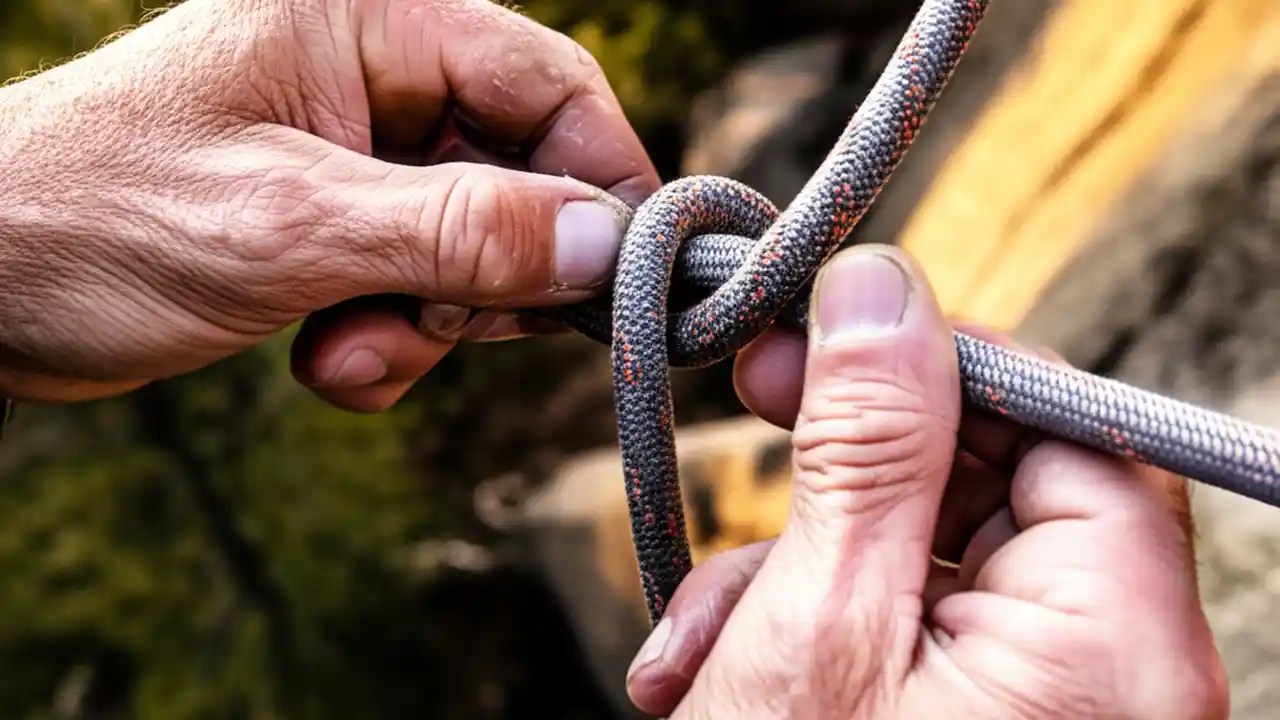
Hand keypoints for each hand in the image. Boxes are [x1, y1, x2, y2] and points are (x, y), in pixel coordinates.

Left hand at [0, 0, 657, 409]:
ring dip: (434, 322)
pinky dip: (393, 340)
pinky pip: (422, 288)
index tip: (619, 279)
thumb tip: (603, 247)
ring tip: (346, 351)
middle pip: (523, 174)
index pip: (546, 82)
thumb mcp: (292, 225)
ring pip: (477, 246)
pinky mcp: (339, 226)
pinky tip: (322, 359)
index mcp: (369, 21)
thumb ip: (458, 232)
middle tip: (447, 328)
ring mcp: (359, 157)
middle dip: (492, 275)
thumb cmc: (95, 217)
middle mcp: (375, 79)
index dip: (598, 179)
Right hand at [626, 245, 1228, 718]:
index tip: (819, 339)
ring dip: (795, 575)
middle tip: (739, 436)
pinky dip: (812, 638)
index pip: (1064, 429)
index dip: (939, 365)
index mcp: (1114, 646)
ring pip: (927, 567)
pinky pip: (910, 641)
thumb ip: (866, 445)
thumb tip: (879, 289)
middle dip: (837, 482)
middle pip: (989, 492)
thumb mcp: (818, 624)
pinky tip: (719, 679)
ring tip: (700, 648)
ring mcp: (1047, 714)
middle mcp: (1112, 680)